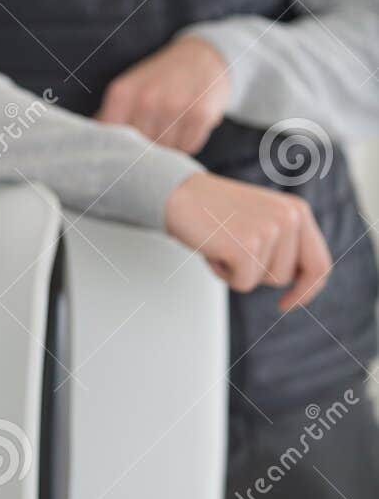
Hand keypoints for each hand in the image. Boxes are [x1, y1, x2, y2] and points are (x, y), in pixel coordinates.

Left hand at [96, 36, 230, 153]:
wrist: (203, 55)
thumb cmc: (160, 76)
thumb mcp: (129, 88)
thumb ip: (110, 115)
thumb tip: (95, 145)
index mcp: (122, 93)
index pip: (111, 137)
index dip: (117, 148)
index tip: (122, 151)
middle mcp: (147, 100)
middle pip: (139, 149)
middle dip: (145, 147)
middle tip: (154, 133)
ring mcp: (174, 108)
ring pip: (164, 151)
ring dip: (168, 146)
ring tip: (172, 125)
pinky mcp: (200, 115)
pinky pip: (188, 147)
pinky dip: (188, 142)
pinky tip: (187, 125)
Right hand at [165, 171, 331, 308]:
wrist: (178, 194)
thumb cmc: (217, 212)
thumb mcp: (263, 219)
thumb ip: (287, 243)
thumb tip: (303, 283)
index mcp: (297, 211)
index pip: (320, 264)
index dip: (308, 290)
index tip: (289, 304)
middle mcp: (289, 218)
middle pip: (286, 277)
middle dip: (259, 274)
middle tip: (235, 251)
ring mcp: (269, 231)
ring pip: (264, 281)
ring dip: (240, 271)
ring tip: (224, 243)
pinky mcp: (247, 247)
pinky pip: (243, 284)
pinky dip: (224, 274)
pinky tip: (214, 249)